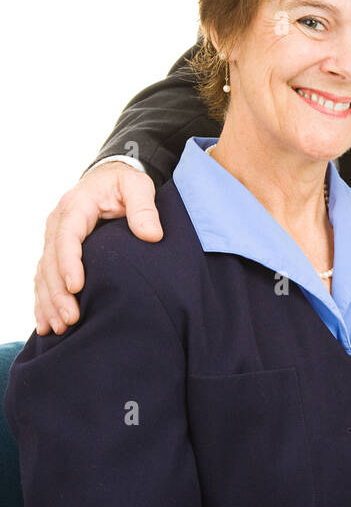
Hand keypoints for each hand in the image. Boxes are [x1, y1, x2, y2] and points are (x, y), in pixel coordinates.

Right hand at [34, 164, 161, 335]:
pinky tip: (46, 324)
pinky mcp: (55, 251)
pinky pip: (43, 278)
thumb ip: (144, 207)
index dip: (68, 262)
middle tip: (71, 319)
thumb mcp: (138, 186)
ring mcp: (53, 238)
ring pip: (43, 273)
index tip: (76, 287)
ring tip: (59, 328)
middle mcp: (58, 222)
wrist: (109, 178)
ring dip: (48, 302)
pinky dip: (43, 301)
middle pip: (50, 260)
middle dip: (58, 292)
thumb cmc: (125, 183)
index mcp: (76, 206)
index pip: (67, 236)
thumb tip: (152, 235)